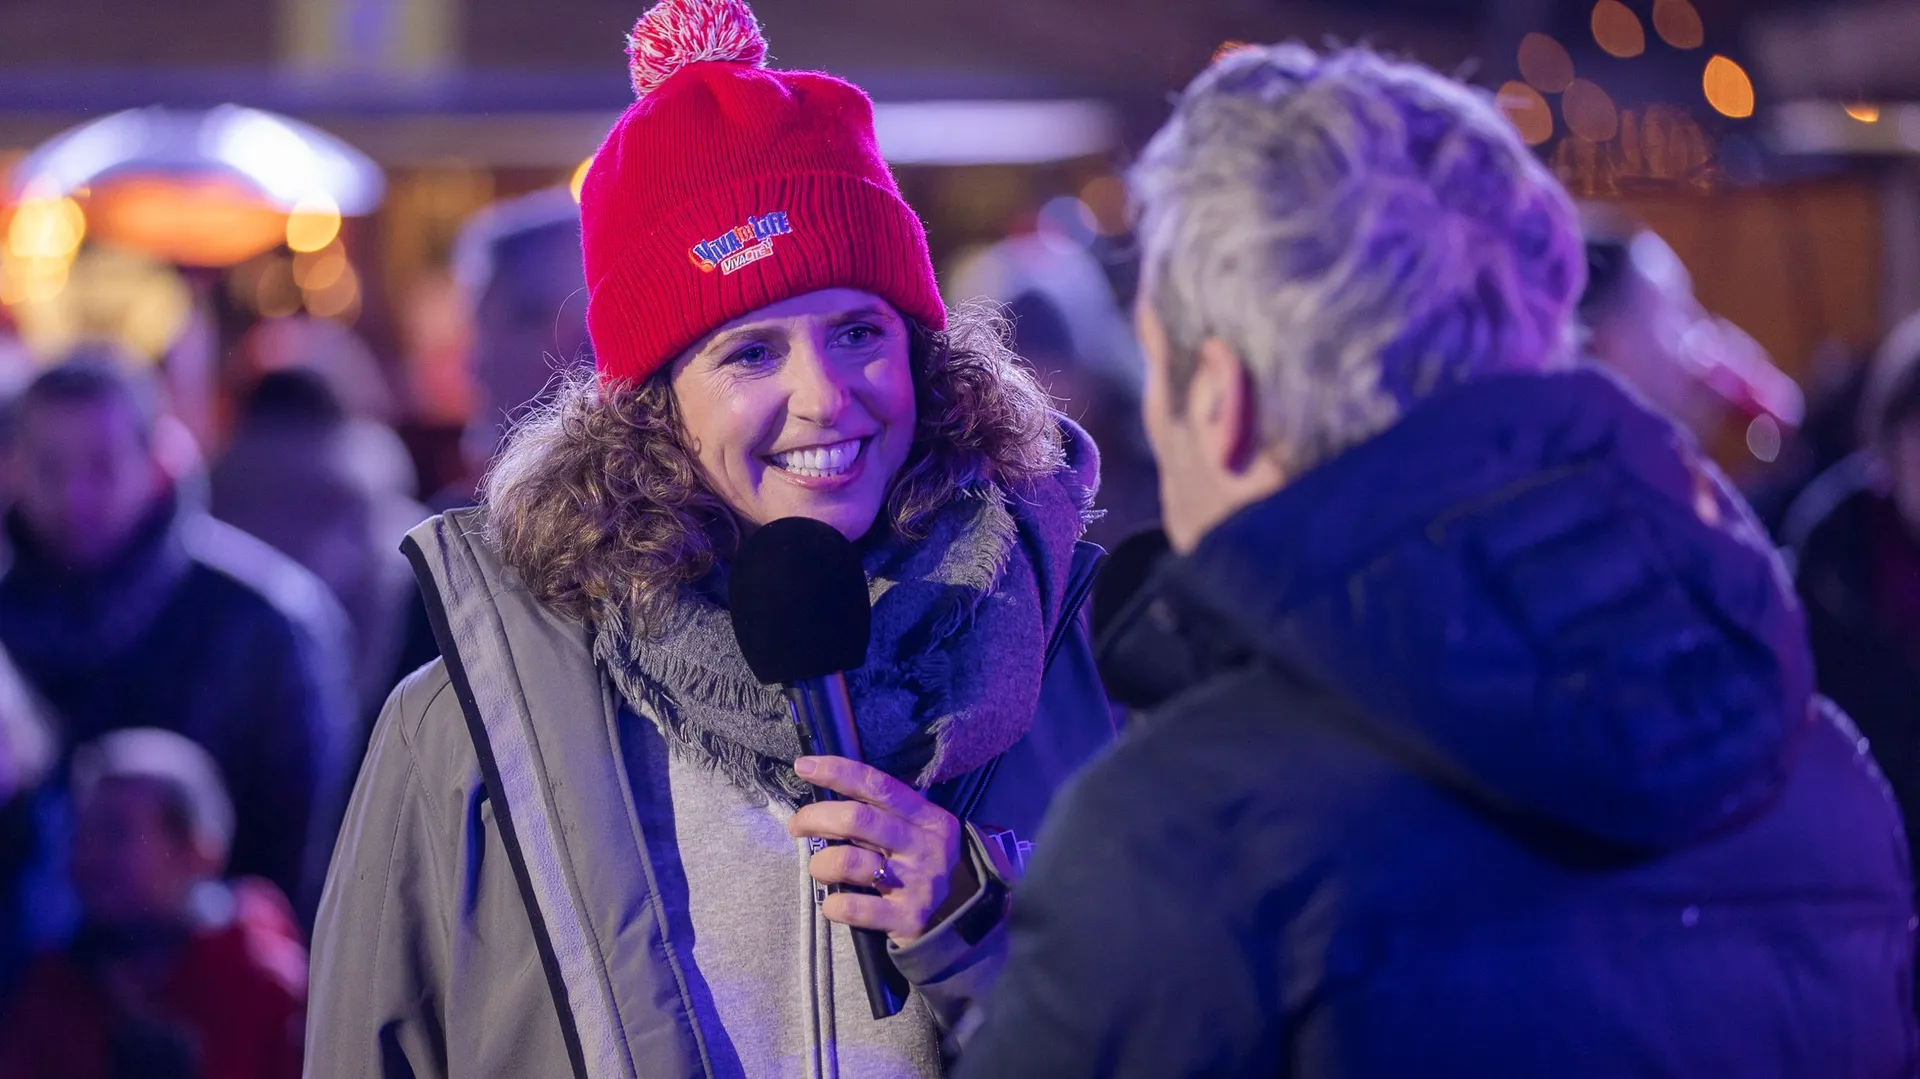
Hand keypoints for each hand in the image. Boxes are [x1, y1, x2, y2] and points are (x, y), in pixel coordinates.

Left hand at [787, 755, 977, 946]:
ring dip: (820, 863)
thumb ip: (882, 815)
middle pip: (858, 820)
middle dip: (816, 817)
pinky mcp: (906, 919)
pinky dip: (833, 904)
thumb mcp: (918, 832)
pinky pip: (853, 907)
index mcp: (928, 818)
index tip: (804, 766)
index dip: (838, 772)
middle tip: (797, 825)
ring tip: (819, 868)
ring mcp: (917, 884)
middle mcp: (924, 847)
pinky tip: (834, 903)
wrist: (962, 919)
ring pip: (849, 862)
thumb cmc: (923, 866)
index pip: (879, 786)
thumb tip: (826, 799)